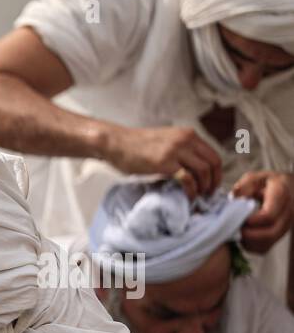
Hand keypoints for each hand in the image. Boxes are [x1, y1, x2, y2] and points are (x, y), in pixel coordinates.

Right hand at [104, 125, 222, 197]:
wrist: (116, 143)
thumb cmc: (136, 145)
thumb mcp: (165, 141)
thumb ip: (180, 150)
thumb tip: (191, 169)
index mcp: (188, 134)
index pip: (213, 154)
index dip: (217, 172)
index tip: (212, 184)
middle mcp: (185, 140)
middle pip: (213, 163)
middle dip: (214, 181)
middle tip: (208, 194)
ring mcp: (175, 151)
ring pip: (203, 171)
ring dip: (204, 187)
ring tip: (198, 197)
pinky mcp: (164, 163)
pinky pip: (186, 179)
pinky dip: (191, 190)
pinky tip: (188, 197)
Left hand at [232, 171, 293, 252]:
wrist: (288, 188)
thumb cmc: (268, 183)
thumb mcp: (255, 177)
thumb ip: (244, 186)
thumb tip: (233, 199)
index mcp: (281, 195)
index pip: (268, 215)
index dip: (251, 221)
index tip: (239, 219)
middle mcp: (288, 212)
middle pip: (270, 234)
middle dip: (247, 235)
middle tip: (234, 229)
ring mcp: (286, 225)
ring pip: (267, 243)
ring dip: (248, 242)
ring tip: (238, 232)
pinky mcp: (280, 234)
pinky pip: (265, 247)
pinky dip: (251, 246)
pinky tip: (243, 236)